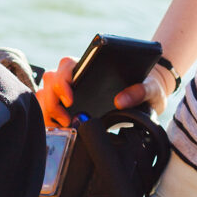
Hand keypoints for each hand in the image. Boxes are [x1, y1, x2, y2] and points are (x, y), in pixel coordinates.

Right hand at [36, 57, 175, 128]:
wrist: (149, 97)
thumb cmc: (148, 87)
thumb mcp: (151, 89)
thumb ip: (141, 91)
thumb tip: (120, 101)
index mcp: (92, 66)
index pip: (67, 65)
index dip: (63, 80)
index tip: (70, 99)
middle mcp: (78, 77)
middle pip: (51, 80)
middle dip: (53, 101)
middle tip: (67, 119)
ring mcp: (71, 91)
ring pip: (46, 95)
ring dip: (49, 111)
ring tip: (66, 126)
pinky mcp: (70, 106)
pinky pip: (49, 110)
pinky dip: (50, 121)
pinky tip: (61, 131)